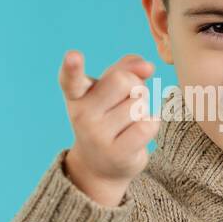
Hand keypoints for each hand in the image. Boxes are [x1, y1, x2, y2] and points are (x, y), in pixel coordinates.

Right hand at [57, 51, 160, 206]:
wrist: (100, 166)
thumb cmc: (108, 116)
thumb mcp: (110, 88)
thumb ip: (126, 67)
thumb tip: (147, 67)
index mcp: (77, 95)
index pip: (71, 79)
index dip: (72, 66)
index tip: (73, 56)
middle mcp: (82, 115)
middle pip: (123, 80)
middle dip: (135, 86)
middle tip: (127, 102)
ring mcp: (98, 136)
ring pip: (140, 104)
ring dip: (143, 109)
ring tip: (128, 122)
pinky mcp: (117, 154)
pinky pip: (149, 125)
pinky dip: (151, 124)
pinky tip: (137, 134)